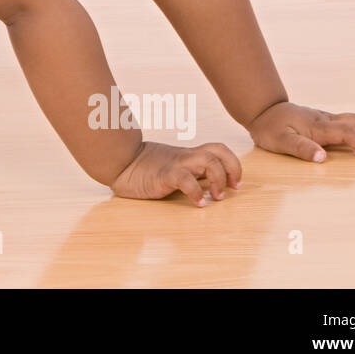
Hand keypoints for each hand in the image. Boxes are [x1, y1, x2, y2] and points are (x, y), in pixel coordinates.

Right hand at [109, 140, 242, 205]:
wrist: (119, 162)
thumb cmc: (143, 168)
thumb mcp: (171, 167)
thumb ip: (187, 172)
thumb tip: (206, 185)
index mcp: (188, 155)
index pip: (218, 149)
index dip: (232, 164)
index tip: (234, 183)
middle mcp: (186, 157)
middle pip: (219, 152)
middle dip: (233, 170)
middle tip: (232, 188)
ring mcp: (176, 165)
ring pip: (208, 162)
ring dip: (218, 180)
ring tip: (217, 197)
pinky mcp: (164, 175)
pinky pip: (186, 180)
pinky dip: (197, 193)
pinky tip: (198, 203)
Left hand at [246, 101, 354, 161]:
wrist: (263, 110)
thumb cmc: (270, 128)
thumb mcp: (279, 141)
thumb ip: (301, 148)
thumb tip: (322, 158)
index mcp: (317, 126)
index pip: (345, 132)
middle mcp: (325, 120)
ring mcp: (326, 118)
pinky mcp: (325, 119)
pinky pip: (349, 121)